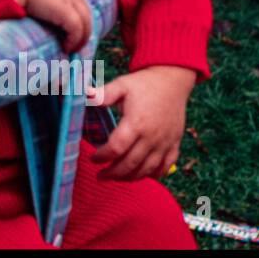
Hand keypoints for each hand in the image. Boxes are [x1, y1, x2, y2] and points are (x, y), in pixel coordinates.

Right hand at [0, 0, 91, 52]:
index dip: (71, 7)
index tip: (65, 20)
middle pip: (82, 5)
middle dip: (81, 23)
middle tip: (73, 38)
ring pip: (85, 20)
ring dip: (80, 36)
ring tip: (72, 48)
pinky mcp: (65, 11)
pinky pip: (77, 30)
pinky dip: (75, 40)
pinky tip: (66, 47)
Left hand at [88, 65, 195, 179]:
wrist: (172, 80)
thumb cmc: (144, 83)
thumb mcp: (122, 85)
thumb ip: (103, 94)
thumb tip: (84, 95)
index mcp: (136, 123)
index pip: (116, 148)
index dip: (102, 156)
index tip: (93, 158)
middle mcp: (152, 136)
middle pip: (130, 164)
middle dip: (113, 173)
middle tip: (101, 175)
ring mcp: (165, 142)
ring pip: (147, 169)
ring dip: (130, 177)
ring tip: (116, 177)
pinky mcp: (174, 144)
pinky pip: (165, 167)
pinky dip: (153, 175)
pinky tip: (141, 175)